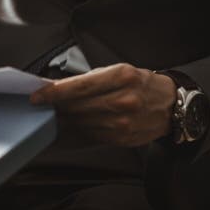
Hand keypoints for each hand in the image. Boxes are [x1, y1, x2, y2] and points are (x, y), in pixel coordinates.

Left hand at [30, 63, 176, 146]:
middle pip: (78, 105)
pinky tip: (66, 129)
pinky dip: (75, 133)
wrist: (172, 105)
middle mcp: (123, 99)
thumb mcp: (120, 71)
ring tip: (52, 115)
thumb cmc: (142, 84)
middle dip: (56, 106)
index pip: (80, 86)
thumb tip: (58, 88)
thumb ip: (90, 80)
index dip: (54, 92)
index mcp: (122, 76)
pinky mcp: (122, 139)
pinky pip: (90, 137)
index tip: (37, 95)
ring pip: (81, 123)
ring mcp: (124, 122)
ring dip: (64, 120)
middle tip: (40, 105)